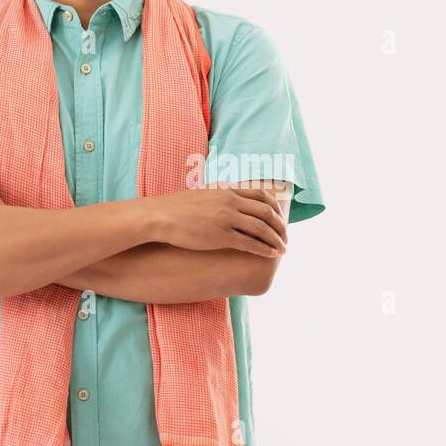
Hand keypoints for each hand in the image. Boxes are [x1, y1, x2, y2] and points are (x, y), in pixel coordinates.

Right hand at [147, 186, 287, 256]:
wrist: (160, 216)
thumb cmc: (176, 209)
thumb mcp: (202, 196)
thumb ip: (218, 197)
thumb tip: (225, 201)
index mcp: (227, 191)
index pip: (261, 195)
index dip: (275, 208)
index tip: (280, 218)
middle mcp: (231, 202)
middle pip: (266, 212)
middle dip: (280, 226)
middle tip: (286, 237)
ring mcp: (227, 219)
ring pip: (262, 228)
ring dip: (276, 239)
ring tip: (283, 249)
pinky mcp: (221, 236)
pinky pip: (250, 243)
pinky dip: (265, 248)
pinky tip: (271, 254)